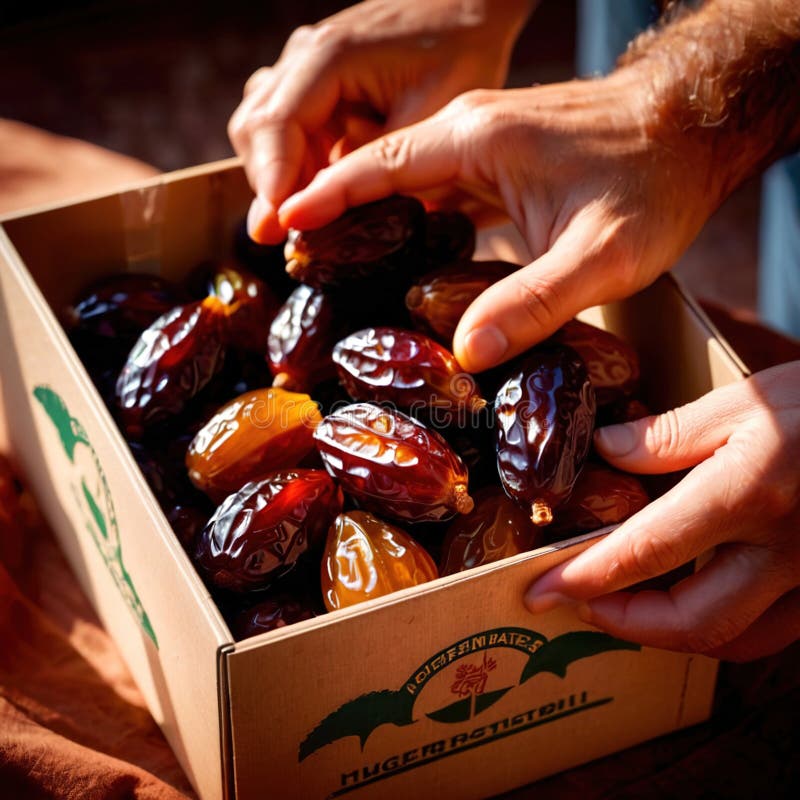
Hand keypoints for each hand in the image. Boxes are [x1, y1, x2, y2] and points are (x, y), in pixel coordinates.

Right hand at [229, 0, 534, 242]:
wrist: (463, 7)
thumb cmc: (458, 52)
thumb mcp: (432, 115)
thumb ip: (383, 163)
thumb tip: (344, 214)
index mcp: (329, 58)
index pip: (275, 125)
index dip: (272, 182)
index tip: (277, 228)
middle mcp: (303, 57)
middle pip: (254, 131)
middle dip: (269, 186)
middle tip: (290, 238)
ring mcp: (301, 66)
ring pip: (260, 130)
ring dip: (279, 176)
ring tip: (311, 214)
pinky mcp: (310, 81)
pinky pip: (282, 126)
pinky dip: (293, 162)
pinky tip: (322, 185)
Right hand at [278, 68, 723, 371]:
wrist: (689, 131)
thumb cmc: (654, 184)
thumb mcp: (604, 254)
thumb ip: (535, 301)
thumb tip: (467, 354)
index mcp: (476, 140)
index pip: (376, 166)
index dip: (323, 198)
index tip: (277, 226)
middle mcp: (468, 133)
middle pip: (376, 170)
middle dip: (330, 211)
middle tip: (292, 263)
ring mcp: (481, 144)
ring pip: (402, 180)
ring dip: (365, 217)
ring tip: (328, 266)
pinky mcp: (496, 162)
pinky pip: (433, 189)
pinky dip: (405, 219)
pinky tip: (397, 260)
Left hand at [526, 361, 799, 660]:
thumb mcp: (747, 401)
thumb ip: (670, 435)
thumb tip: (605, 451)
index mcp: (749, 494)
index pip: (646, 554)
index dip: (583, 578)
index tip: (539, 590)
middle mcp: (783, 551)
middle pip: (689, 622)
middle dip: (621, 623)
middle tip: (578, 601)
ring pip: (732, 640)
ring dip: (666, 632)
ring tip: (622, 602)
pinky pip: (768, 631)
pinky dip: (716, 626)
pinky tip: (689, 597)